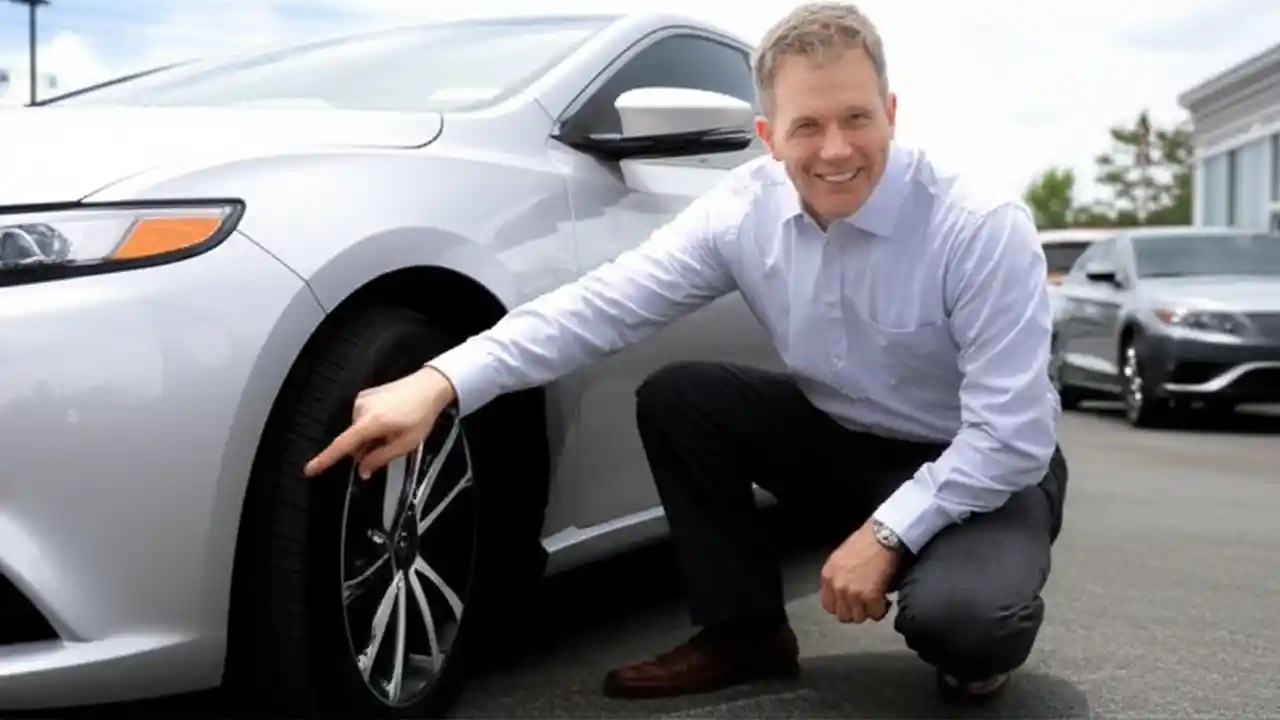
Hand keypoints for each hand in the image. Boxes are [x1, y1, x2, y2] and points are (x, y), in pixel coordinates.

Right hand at [303, 366, 456, 479]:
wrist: (430, 385)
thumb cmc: (421, 413)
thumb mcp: (406, 443)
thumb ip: (380, 459)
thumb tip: (362, 470)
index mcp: (370, 421)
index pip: (342, 445)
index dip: (325, 459)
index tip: (310, 470)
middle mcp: (361, 408)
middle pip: (354, 441)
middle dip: (367, 449)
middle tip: (391, 444)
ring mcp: (362, 399)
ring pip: (358, 431)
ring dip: (372, 437)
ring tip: (394, 429)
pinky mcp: (365, 395)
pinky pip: (362, 419)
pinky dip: (372, 426)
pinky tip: (390, 420)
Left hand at [819, 520, 901, 623]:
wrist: (882, 536)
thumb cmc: (864, 543)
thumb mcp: (839, 559)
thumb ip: (837, 577)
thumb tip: (843, 594)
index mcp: (827, 576)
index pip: (828, 605)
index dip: (841, 607)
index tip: (851, 604)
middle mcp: (837, 586)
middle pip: (843, 616)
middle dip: (855, 611)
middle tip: (866, 603)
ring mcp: (853, 593)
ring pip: (859, 618)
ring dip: (869, 611)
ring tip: (876, 601)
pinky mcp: (871, 596)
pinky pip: (876, 614)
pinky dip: (882, 609)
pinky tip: (885, 599)